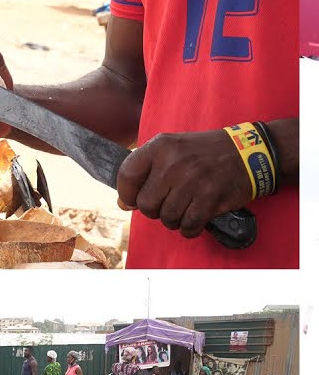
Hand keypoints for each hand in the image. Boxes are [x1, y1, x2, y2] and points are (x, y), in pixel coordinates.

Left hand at [115, 128, 254, 237]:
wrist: (251, 151)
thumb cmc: (205, 153)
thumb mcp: (173, 148)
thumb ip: (146, 172)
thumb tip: (123, 204)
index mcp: (160, 146)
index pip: (126, 176)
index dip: (127, 194)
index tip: (133, 200)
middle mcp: (173, 163)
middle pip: (145, 204)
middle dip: (155, 210)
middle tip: (170, 202)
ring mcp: (192, 180)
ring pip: (166, 218)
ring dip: (175, 219)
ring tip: (186, 207)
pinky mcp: (210, 197)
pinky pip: (188, 226)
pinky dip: (190, 228)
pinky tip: (196, 218)